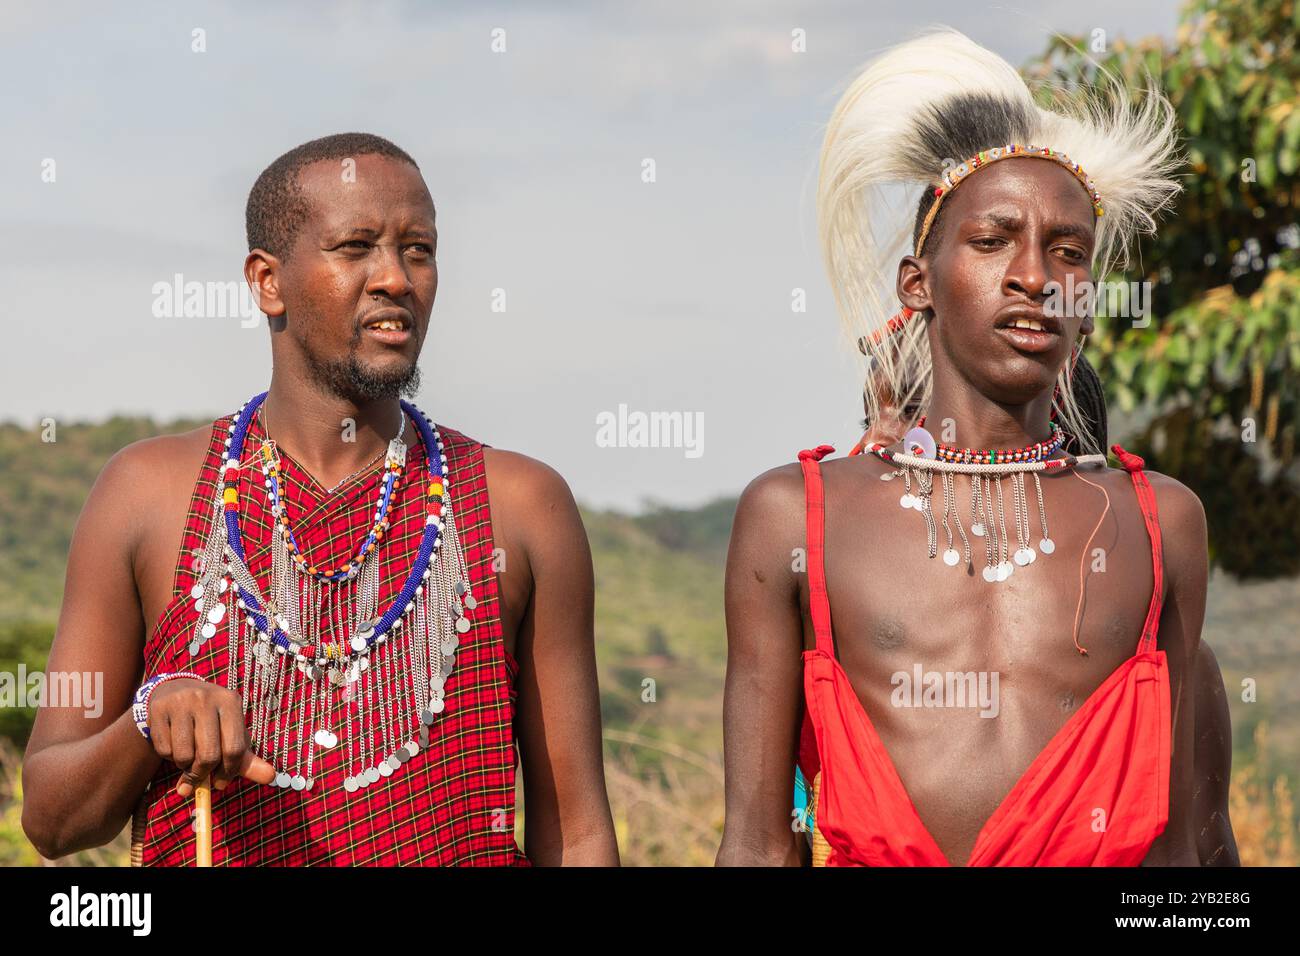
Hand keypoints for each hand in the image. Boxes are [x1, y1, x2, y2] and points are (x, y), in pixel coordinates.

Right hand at [146, 678, 276, 796]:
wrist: (176, 692)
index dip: (228, 772)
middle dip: (203, 773)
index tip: (220, 782)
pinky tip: (173, 742)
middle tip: (200, 776)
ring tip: (188, 755)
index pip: (235, 749)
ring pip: (183, 756)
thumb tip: (270, 777)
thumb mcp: (231, 733)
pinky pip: (164, 749)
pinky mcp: (159, 709)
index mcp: (231, 701)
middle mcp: (207, 698)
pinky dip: (168, 756)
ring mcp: (181, 702)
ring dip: (184, 766)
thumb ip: (248, 758)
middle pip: (209, 755)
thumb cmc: (211, 720)